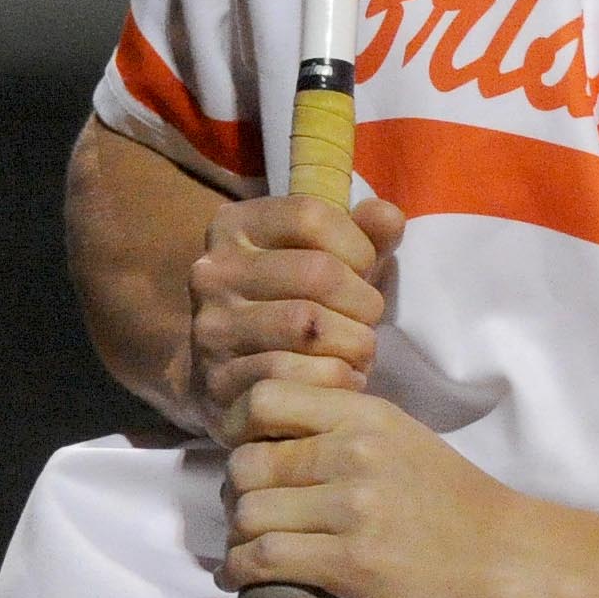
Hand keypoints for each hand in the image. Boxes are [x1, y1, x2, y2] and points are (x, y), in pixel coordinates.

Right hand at [186, 193, 405, 442]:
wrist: (232, 369)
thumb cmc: (298, 298)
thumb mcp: (333, 255)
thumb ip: (367, 230)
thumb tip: (387, 217)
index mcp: (236, 226)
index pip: (310, 216)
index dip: (357, 245)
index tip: (366, 270)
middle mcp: (213, 272)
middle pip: (316, 273)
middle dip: (363, 299)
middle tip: (370, 318)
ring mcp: (211, 328)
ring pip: (306, 326)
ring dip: (354, 342)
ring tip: (362, 349)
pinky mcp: (217, 381)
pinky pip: (291, 375)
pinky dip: (336, 378)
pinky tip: (346, 378)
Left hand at [221, 380, 541, 597]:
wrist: (507, 558)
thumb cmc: (455, 504)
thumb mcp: (403, 442)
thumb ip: (345, 434)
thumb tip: (273, 447)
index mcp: (368, 415)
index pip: (266, 397)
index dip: (239, 427)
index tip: (248, 453)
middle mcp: (356, 451)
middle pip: (245, 462)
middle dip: (237, 493)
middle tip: (253, 513)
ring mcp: (353, 506)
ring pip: (247, 513)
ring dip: (240, 539)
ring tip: (254, 551)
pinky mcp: (350, 561)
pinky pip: (262, 560)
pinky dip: (242, 574)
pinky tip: (248, 580)